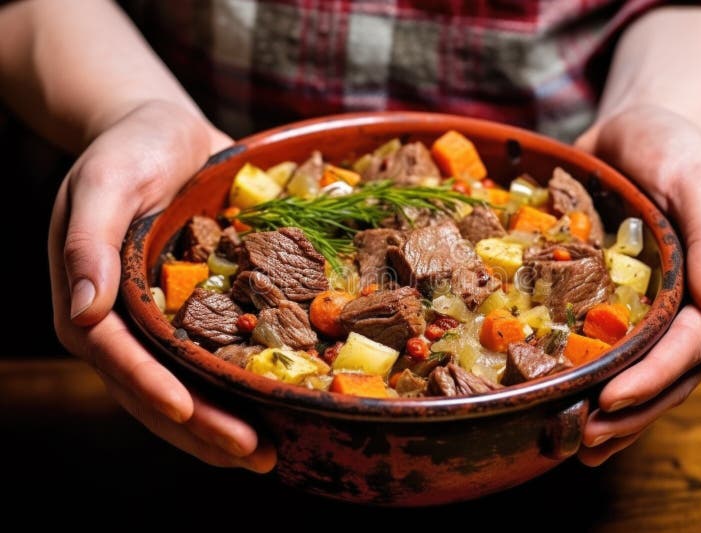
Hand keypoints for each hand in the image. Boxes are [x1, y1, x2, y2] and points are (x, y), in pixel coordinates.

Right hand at [48, 100, 275, 471]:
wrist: (164, 132)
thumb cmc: (129, 149)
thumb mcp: (105, 181)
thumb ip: (88, 241)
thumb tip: (82, 310)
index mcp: (90, 296)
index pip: (117, 355)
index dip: (150, 386)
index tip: (189, 412)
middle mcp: (122, 321)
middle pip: (153, 388)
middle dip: (200, 426)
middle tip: (253, 454)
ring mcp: (158, 322)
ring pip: (183, 387)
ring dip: (219, 425)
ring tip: (265, 455)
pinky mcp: (191, 313)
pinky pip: (210, 361)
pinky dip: (234, 390)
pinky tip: (269, 410)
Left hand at [574, 104, 700, 464]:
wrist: (639, 128)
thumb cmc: (674, 147)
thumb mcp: (699, 178)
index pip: (695, 345)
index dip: (655, 377)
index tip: (611, 400)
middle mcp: (689, 305)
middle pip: (670, 374)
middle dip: (632, 411)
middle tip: (585, 440)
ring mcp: (655, 308)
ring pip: (643, 374)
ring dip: (616, 416)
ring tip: (577, 446)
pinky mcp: (620, 301)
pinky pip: (613, 351)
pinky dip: (596, 384)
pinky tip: (567, 412)